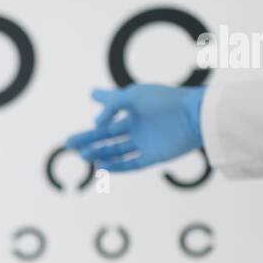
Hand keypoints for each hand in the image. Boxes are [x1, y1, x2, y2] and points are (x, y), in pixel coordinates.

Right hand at [64, 83, 206, 171]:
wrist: (194, 115)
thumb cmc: (165, 100)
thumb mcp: (133, 95)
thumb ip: (111, 104)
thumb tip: (96, 123)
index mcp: (133, 110)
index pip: (109, 114)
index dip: (95, 117)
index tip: (84, 113)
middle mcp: (137, 127)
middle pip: (107, 136)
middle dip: (88, 139)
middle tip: (69, 143)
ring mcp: (144, 142)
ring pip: (116, 150)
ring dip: (99, 153)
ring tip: (83, 155)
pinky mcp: (153, 156)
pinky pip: (131, 163)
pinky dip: (117, 166)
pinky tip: (102, 166)